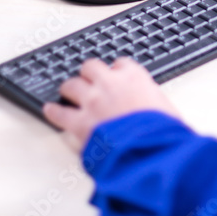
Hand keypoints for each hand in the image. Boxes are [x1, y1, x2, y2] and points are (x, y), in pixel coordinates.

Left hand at [42, 57, 180, 146]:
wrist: (151, 151)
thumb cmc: (163, 132)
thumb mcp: (166, 108)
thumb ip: (152, 101)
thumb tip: (149, 105)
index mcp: (134, 77)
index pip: (120, 64)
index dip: (116, 71)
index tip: (115, 77)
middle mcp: (110, 84)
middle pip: (90, 67)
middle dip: (89, 74)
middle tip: (89, 81)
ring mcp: (92, 102)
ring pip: (71, 85)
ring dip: (70, 89)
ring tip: (68, 93)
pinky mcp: (79, 123)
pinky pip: (59, 113)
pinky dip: (53, 112)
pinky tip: (50, 110)